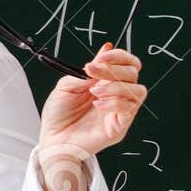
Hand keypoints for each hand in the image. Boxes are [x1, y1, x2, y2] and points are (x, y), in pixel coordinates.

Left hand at [35, 43, 146, 190]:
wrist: (52, 139)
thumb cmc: (58, 114)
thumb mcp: (65, 86)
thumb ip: (85, 72)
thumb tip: (105, 51)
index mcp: (105, 82)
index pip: (127, 63)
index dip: (119, 57)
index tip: (102, 57)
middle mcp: (116, 94)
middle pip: (134, 73)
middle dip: (114, 69)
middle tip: (93, 72)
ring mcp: (120, 111)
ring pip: (138, 90)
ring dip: (116, 86)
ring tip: (94, 92)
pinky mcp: (120, 126)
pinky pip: (129, 109)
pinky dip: (115, 102)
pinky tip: (97, 103)